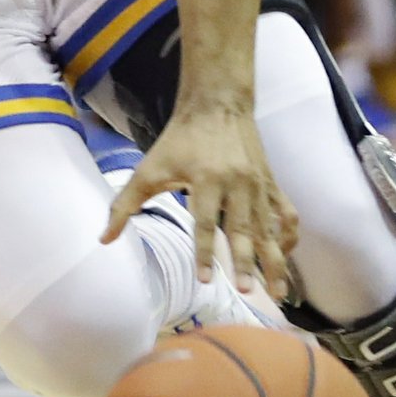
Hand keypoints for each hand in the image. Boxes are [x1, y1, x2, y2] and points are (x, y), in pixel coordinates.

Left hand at [102, 101, 296, 300]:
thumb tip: (105, 238)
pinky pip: (287, 214)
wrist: (217, 104)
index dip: (205, 252)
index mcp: (206, 179)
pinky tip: (285, 256)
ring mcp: (259, 185)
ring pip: (269, 229)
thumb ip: (126, 204)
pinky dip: (289, 236)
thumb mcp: (149, 168)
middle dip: (245, 263)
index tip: (206, 280)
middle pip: (242, 230)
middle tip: (246, 292)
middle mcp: (237, 184)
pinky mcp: (272, 184)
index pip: (205, 223)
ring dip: (274, 261)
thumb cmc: (180, 140)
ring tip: (279, 291)